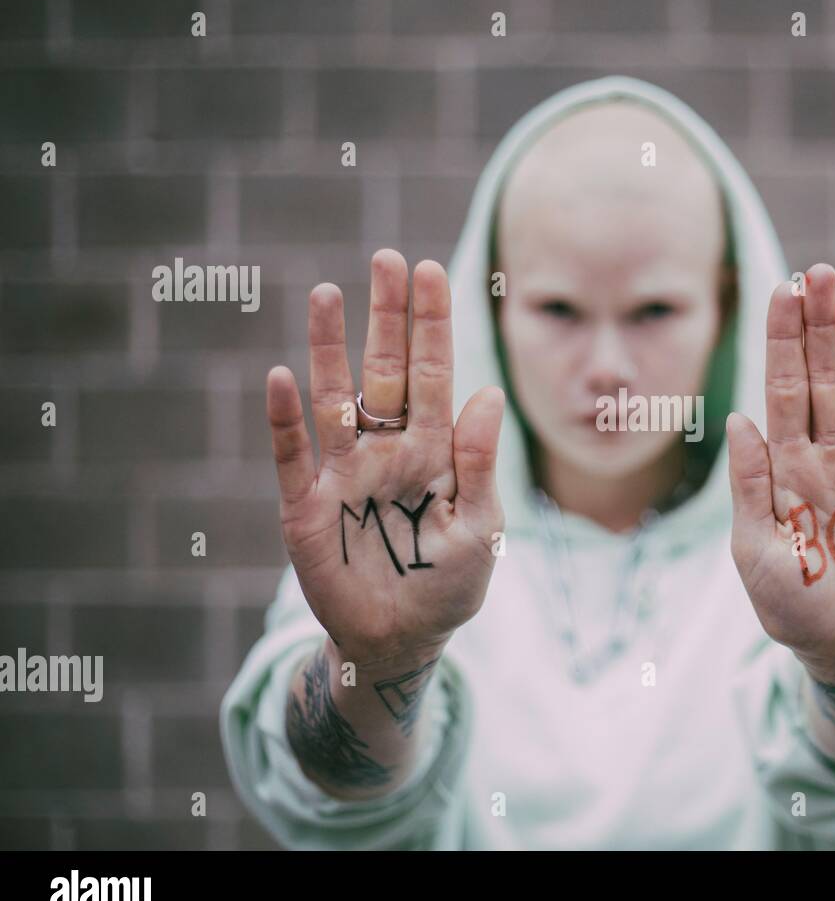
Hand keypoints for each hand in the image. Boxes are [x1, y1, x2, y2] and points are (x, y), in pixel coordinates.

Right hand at [266, 249, 504, 668]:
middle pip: (386, 371)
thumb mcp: (480, 531)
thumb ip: (480, 466)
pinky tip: (280, 378)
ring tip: (328, 294)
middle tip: (388, 260)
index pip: (435, 375)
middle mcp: (388, 448)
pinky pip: (293, 455)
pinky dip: (285, 419)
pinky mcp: (305, 505)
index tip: (431, 270)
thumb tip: (489, 393)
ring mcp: (344, 472)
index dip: (432, 325)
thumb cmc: (448, 585)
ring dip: (329, 349)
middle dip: (387, 318)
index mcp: (436, 450)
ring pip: (335, 398)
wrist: (400, 640)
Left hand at [726, 263, 834, 679]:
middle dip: (818, 327)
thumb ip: (749, 483)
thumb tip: (738, 417)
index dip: (780, 342)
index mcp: (787, 465)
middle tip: (816, 270)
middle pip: (823, 379)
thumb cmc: (790, 603)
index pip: (781, 389)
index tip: (778, 290)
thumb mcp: (752, 547)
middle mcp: (829, 458)